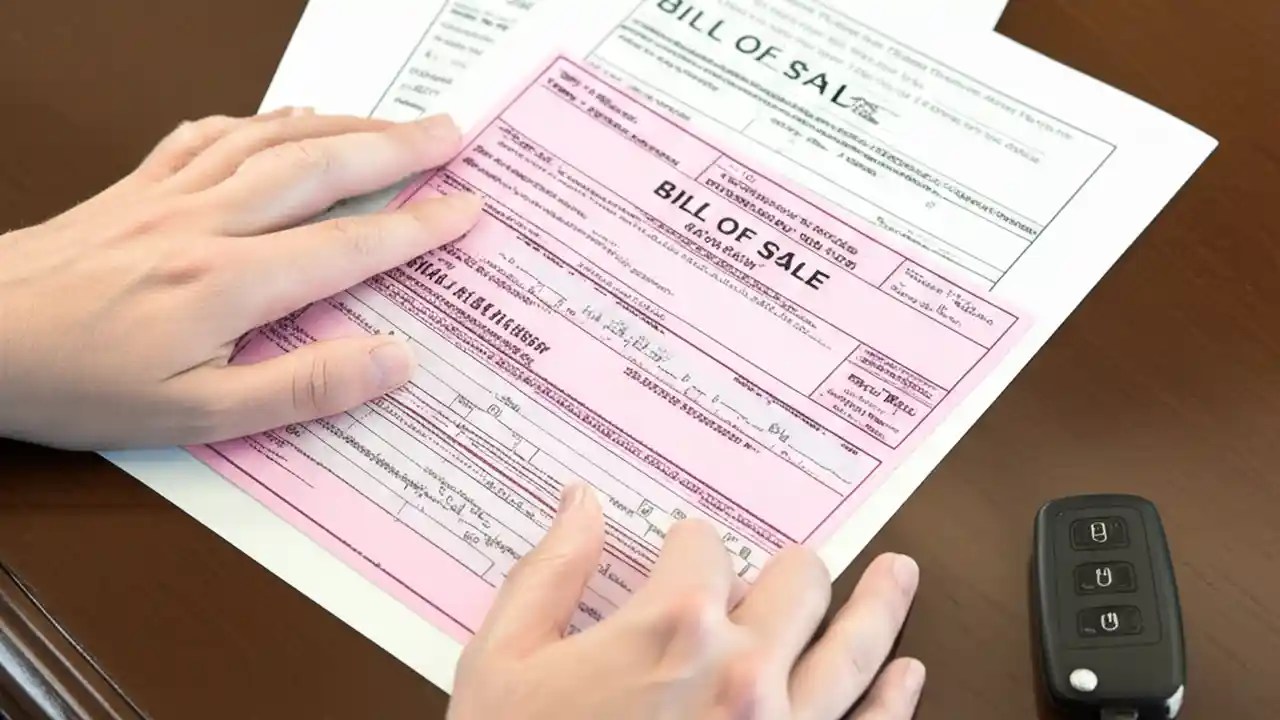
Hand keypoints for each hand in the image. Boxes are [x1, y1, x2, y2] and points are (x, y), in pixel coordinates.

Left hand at [0, 108, 481, 449]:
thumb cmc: (77, 382)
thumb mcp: (197, 416)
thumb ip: (303, 387)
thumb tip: (393, 361)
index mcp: (231, 282)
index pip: (351, 244)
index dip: (418, 226)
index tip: (468, 208)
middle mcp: (208, 222)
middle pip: (322, 167)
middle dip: (397, 147)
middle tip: (451, 134)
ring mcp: (170, 195)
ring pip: (274, 140)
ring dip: (343, 123)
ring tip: (392, 121)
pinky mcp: (137, 188)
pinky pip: (210, 135)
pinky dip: (261, 121)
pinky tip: (284, 120)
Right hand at [449, 484, 923, 719]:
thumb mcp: (504, 664)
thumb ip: (549, 573)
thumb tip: (579, 507)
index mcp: (672, 629)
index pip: (703, 545)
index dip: (687, 545)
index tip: (681, 552)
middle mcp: (742, 671)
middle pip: (796, 581)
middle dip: (785, 569)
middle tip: (787, 569)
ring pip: (854, 645)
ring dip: (878, 603)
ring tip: (897, 576)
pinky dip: (894, 697)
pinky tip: (907, 672)